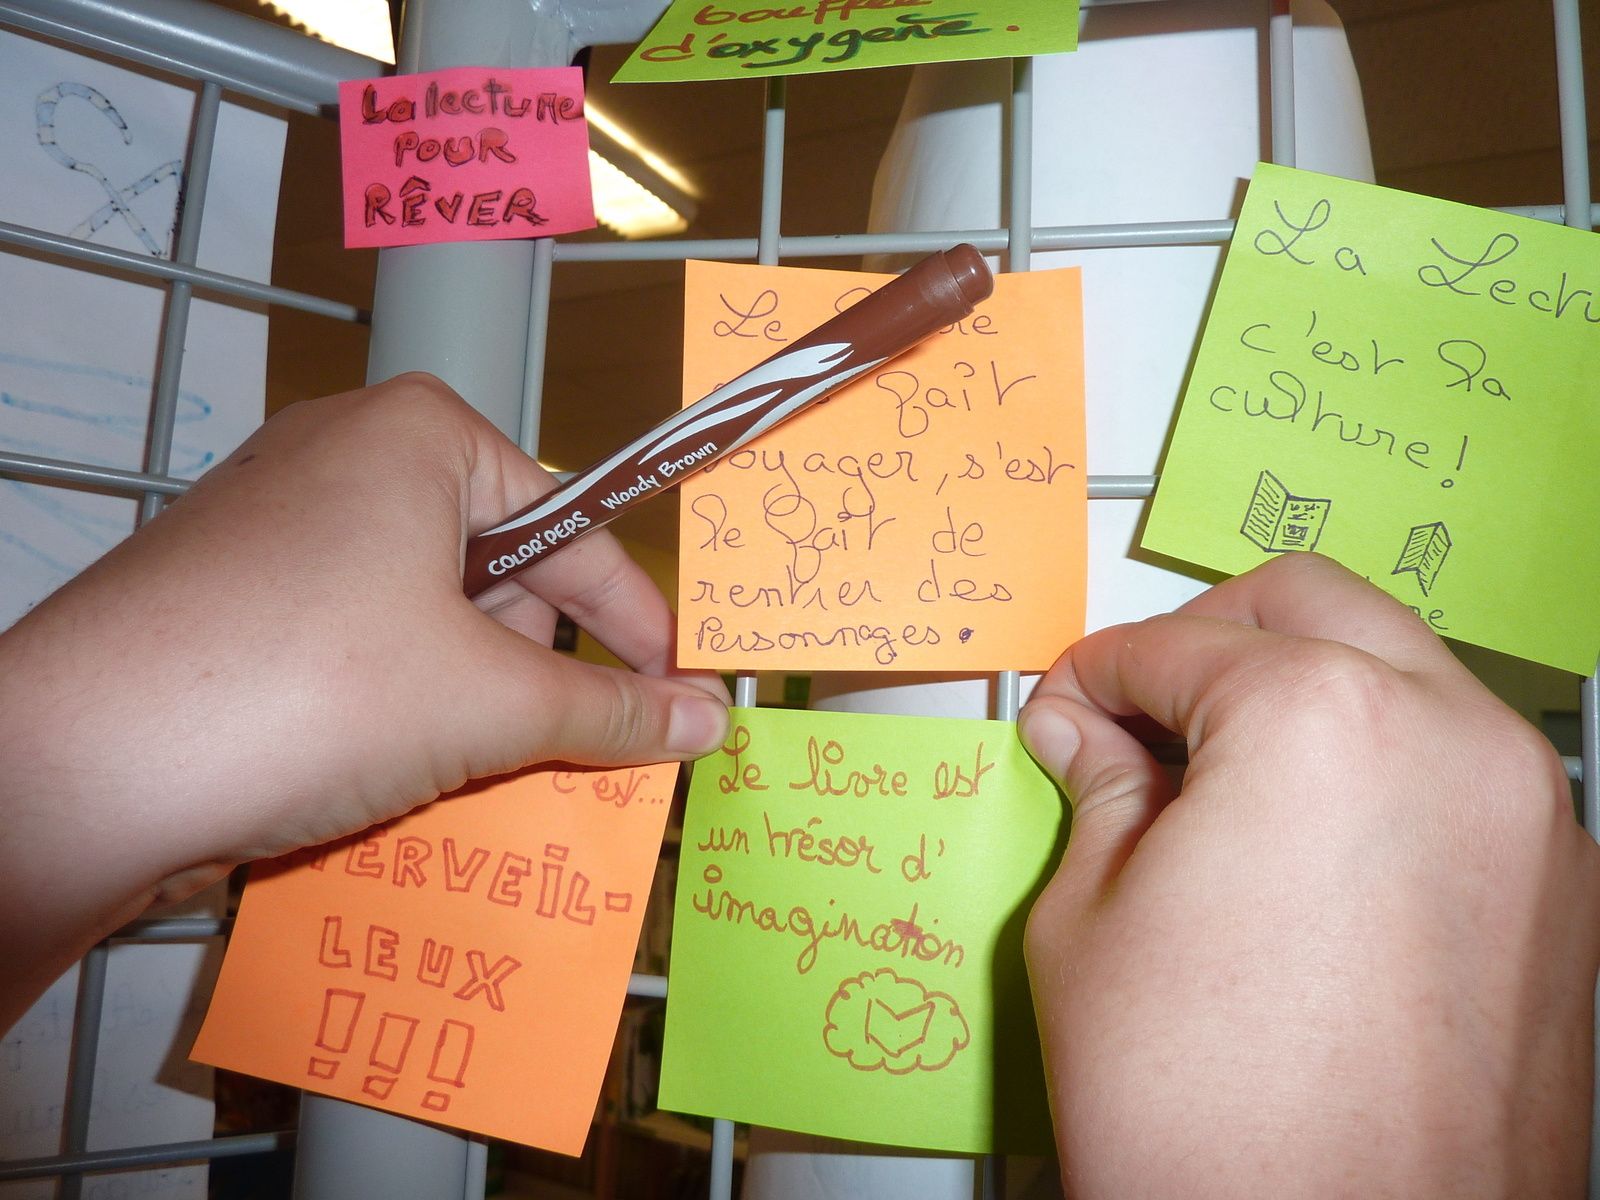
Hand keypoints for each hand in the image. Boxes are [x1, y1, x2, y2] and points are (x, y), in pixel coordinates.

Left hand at [0, 373, 728, 1028]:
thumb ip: (613, 711)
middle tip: (557, 753)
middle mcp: (348, 456)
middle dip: (535, 672)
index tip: (684, 699)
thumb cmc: (309, 691)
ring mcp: (279, 525)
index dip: (640, 625)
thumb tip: (710, 722)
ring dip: (466, 704)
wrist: (82, 766)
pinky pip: (358, 642)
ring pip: (426, 618)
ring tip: (464, 775)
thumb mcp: (489, 703)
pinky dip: (396, 708)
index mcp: (423, 434)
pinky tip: (396, 774)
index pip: (579, 529)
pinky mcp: (233, 597)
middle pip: (500, 571)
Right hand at [1018, 553, 1598, 1197]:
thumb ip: (1095, 791)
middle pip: (1309, 604)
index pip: (1175, 644)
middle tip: (1140, 707)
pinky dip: (1377, 764)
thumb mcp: (1089, 924)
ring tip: (1219, 777)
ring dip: (1303, 690)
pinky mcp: (1562, 890)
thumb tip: (1088, 736)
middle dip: (1208, 638)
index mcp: (1320, 720)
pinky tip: (1303, 845)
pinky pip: (1457, 765)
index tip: (1071, 709)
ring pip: (1400, 668)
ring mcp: (1526, 813)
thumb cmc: (1218, 1130)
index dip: (1095, 674)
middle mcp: (1449, 739)